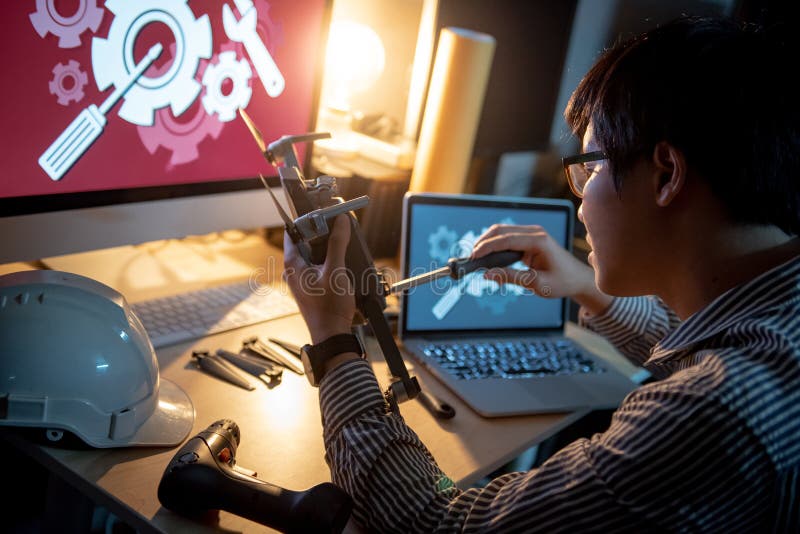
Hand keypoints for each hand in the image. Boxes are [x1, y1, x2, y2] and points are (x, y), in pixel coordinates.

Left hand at [283, 215, 355, 343]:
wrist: (332, 335)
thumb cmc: (330, 307)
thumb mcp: (335, 270)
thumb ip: (338, 244)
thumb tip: (341, 222)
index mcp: (292, 263)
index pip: (294, 230)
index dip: (308, 220)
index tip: (325, 214)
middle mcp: (293, 269)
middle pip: (306, 240)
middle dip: (323, 232)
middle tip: (339, 226)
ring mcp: (302, 278)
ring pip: (314, 253)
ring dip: (329, 247)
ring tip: (344, 243)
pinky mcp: (311, 285)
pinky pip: (319, 265)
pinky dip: (330, 259)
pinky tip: (343, 261)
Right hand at [471, 224, 611, 314]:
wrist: (577, 279)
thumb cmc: (561, 282)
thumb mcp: (536, 283)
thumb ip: (510, 277)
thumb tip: (487, 274)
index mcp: (538, 241)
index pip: (505, 239)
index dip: (487, 247)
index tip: (473, 257)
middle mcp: (535, 232)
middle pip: (500, 230)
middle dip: (483, 243)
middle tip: (471, 258)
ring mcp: (532, 234)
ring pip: (501, 232)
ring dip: (487, 243)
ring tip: (476, 259)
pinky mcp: (529, 239)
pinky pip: (507, 238)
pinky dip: (495, 246)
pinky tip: (488, 258)